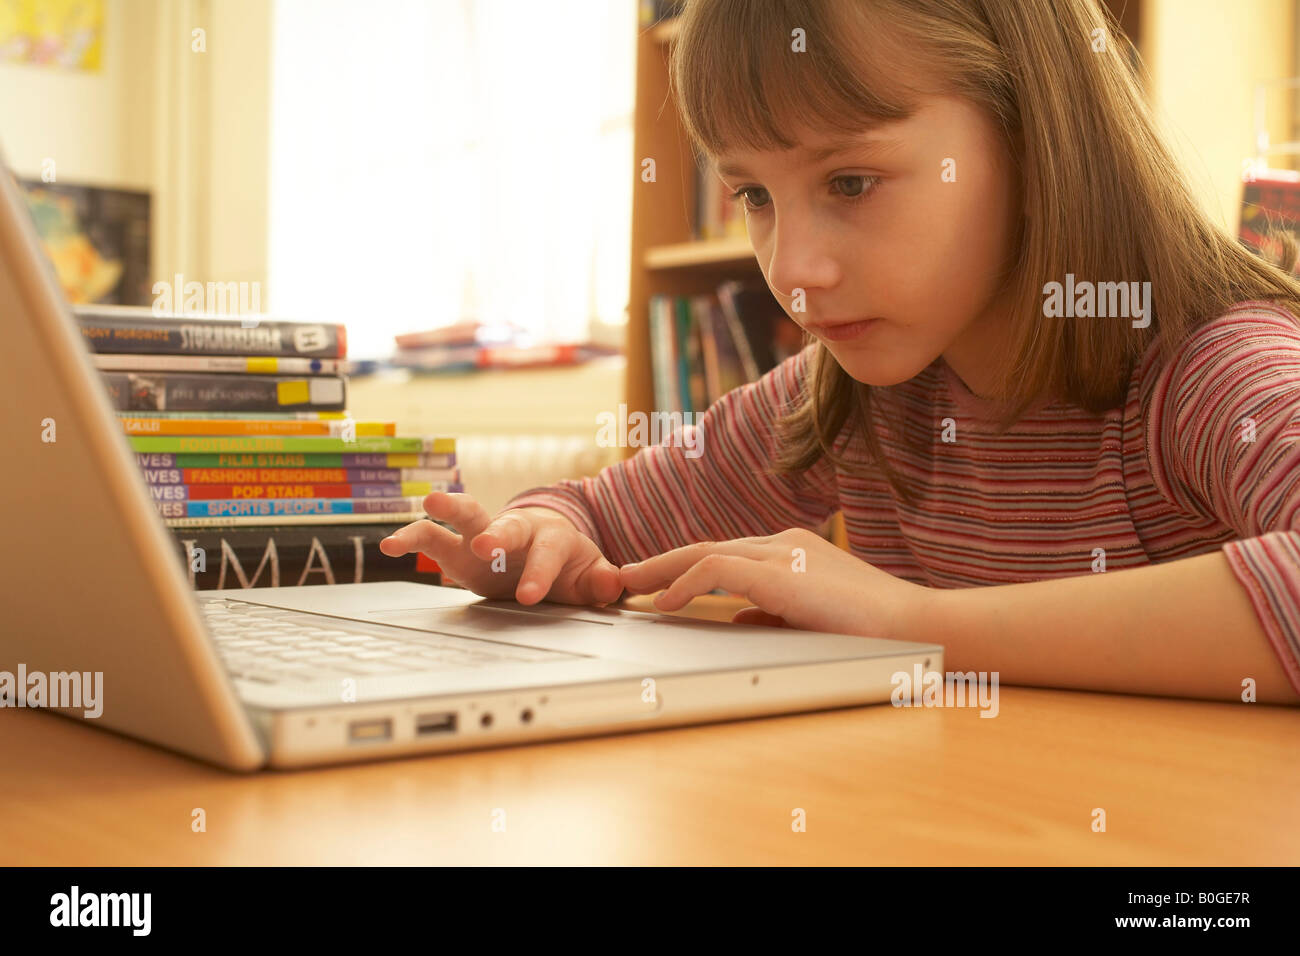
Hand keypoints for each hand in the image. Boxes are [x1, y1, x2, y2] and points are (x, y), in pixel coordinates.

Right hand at [379, 492, 622, 605]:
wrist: (542, 549)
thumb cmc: (566, 563)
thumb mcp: (588, 574)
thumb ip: (600, 581)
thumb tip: (612, 583)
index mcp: (550, 536)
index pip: (547, 554)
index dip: (539, 573)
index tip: (530, 596)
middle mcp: (514, 529)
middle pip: (506, 524)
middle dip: (497, 533)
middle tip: (486, 542)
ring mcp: (481, 535)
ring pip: (464, 516)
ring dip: (446, 511)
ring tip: (425, 506)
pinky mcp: (456, 549)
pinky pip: (431, 539)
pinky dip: (410, 539)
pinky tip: (387, 546)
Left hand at [619, 528, 930, 639]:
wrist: (915, 626)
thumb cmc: (873, 629)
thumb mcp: (810, 619)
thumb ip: (772, 616)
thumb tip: (735, 622)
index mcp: (789, 552)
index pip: (724, 555)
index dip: (684, 568)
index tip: (655, 583)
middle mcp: (781, 544)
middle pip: (705, 547)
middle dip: (660, 562)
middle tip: (625, 577)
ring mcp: (781, 554)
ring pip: (705, 553)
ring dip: (662, 570)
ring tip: (630, 585)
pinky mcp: (780, 572)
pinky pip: (718, 570)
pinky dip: (686, 582)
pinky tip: (666, 601)